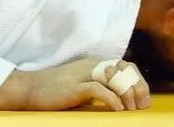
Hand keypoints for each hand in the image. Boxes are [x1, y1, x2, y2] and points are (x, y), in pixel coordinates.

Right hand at [0, 58, 150, 110]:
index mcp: (95, 63)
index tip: (144, 98)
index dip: (138, 80)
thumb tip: (120, 100)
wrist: (29, 88)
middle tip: (142, 106)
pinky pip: (100, 90)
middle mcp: (92, 65)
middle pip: (125, 70)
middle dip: (138, 88)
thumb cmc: (54, 91)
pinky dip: (112, 100)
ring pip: (116, 78)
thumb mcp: (81, 85)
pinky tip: (118, 110)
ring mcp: (83, 74)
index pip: (126, 65)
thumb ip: (99, 87)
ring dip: (128, 95)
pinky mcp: (75, 86)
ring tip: (131, 110)